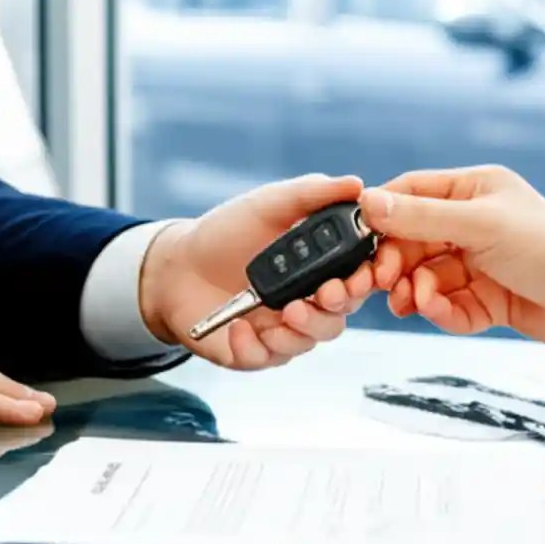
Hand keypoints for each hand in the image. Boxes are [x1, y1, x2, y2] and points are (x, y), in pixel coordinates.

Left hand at [140, 174, 375, 369]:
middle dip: (338, 305)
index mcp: (319, 266)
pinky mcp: (255, 351)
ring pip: (311, 340)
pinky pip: (267, 358)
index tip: (364, 274)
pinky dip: (256, 346)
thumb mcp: (270, 203)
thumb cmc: (226, 232)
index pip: (359, 278)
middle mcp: (307, 300)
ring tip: (287, 310)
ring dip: (305, 328)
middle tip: (326, 293)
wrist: (176, 264)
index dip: (368, 279)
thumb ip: (312, 193)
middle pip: (341, 314)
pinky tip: (241, 326)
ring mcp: (282, 328)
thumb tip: (358, 185)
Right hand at [360, 165, 544, 358]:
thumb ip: (421, 217)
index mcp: (474, 190)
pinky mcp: (486, 299)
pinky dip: (439, 310)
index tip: (358, 238)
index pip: (412, 194)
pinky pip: (448, 304)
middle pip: (412, 240)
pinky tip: (438, 310)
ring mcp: (479, 262)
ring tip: (410, 301)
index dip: (383, 215)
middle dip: (395, 262)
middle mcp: (474, 223)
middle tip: (382, 281)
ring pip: (426, 276)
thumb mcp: (481, 226)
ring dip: (413, 290)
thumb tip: (368, 202)